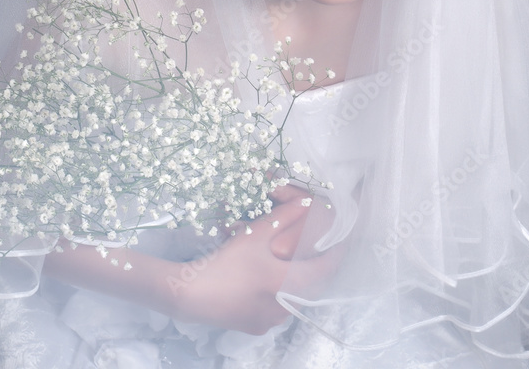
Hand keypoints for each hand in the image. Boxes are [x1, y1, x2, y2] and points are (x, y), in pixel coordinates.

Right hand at [170, 191, 344, 334]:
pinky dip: (276, 295)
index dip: (334, 254)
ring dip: (293, 282)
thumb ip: (284, 216)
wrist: (190, 294)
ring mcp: (270, 321)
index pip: (325, 270)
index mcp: (289, 285)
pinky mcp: (255, 328)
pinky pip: (275, 310)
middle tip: (311, 250)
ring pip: (292, 299)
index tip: (339, 241)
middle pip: (309, 286)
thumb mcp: (255, 233)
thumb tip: (306, 202)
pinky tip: (263, 282)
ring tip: (285, 264)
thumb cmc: (226, 262)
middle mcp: (284, 308)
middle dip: (312, 267)